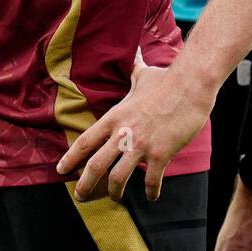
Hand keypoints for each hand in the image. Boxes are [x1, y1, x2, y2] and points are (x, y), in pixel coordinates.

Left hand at [57, 52, 213, 202]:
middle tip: (79, 197)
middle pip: (95, 165)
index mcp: (114, 117)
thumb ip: (134, 68)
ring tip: (115, 199)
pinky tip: (152, 196)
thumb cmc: (166, 79)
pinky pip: (151, 180)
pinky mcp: (161, 153)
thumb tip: (133, 51)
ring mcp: (141, 145)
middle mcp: (123, 133)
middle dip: (84, 185)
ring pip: (118, 178)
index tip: (61, 170)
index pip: (84, 141)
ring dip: (114, 192)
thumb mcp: (143, 75)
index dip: (70, 158)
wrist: (190, 85)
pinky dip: (150, 191)